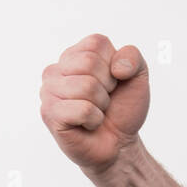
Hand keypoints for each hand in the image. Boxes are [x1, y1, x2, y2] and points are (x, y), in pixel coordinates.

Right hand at [40, 33, 149, 175]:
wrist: (119, 142)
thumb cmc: (123, 107)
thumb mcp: (138, 76)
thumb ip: (133, 57)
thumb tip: (117, 67)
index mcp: (75, 54)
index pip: (96, 43)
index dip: (114, 64)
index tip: (113, 80)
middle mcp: (56, 70)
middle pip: (88, 63)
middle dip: (107, 85)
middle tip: (104, 99)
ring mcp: (49, 92)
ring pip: (85, 86)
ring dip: (101, 104)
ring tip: (96, 111)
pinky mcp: (49, 114)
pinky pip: (82, 109)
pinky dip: (94, 119)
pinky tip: (88, 124)